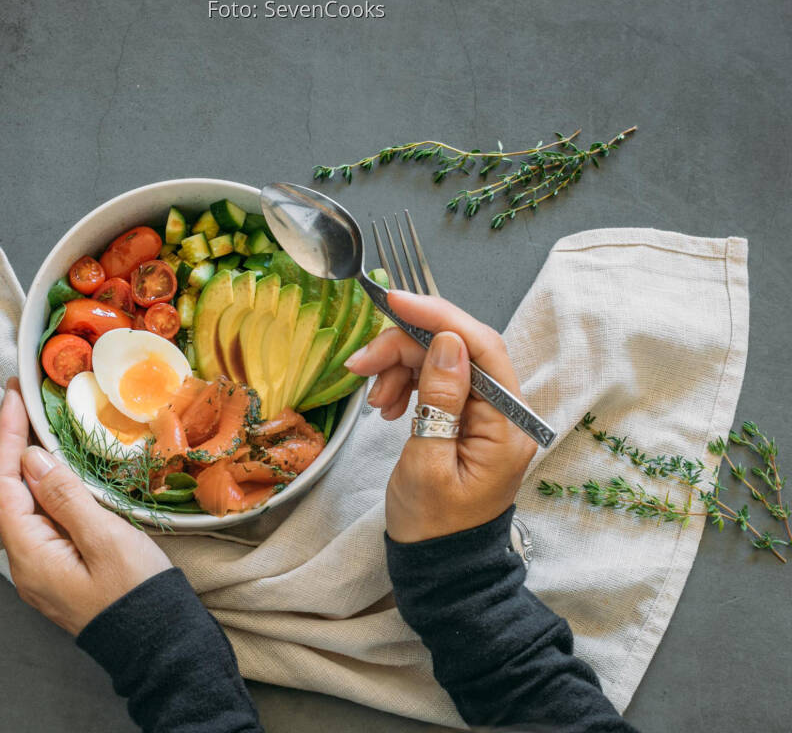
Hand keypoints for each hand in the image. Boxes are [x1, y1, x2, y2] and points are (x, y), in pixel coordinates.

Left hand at [0, 378, 171, 634]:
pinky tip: (56, 470)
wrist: (160, 645)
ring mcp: (41, 569)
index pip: (3, 484)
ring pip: (23, 506)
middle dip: (12, 444)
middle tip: (21, 401)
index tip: (13, 396)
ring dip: (26, 464)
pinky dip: (43, 487)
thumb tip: (33, 458)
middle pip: (7, 493)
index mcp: (30, 555)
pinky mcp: (59, 569)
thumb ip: (66, 498)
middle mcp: (25, 562)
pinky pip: (41, 519)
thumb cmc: (137, 593)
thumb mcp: (106, 540)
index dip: (6, 437)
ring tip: (35, 424)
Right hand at [345, 292, 536, 542]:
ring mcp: (487, 415)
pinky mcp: (468, 418)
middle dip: (406, 346)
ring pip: (443, 361)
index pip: (481, 349)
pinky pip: (438, 381)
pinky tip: (388, 405)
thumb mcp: (427, 465)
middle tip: (362, 364)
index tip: (396, 302)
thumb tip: (447, 344)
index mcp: (507, 426)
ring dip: (401, 366)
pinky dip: (407, 382)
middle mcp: (505, 413)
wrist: (439, 565)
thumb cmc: (432, 526)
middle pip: (459, 349)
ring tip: (375, 400)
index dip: (439, 318)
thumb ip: (441, 400)